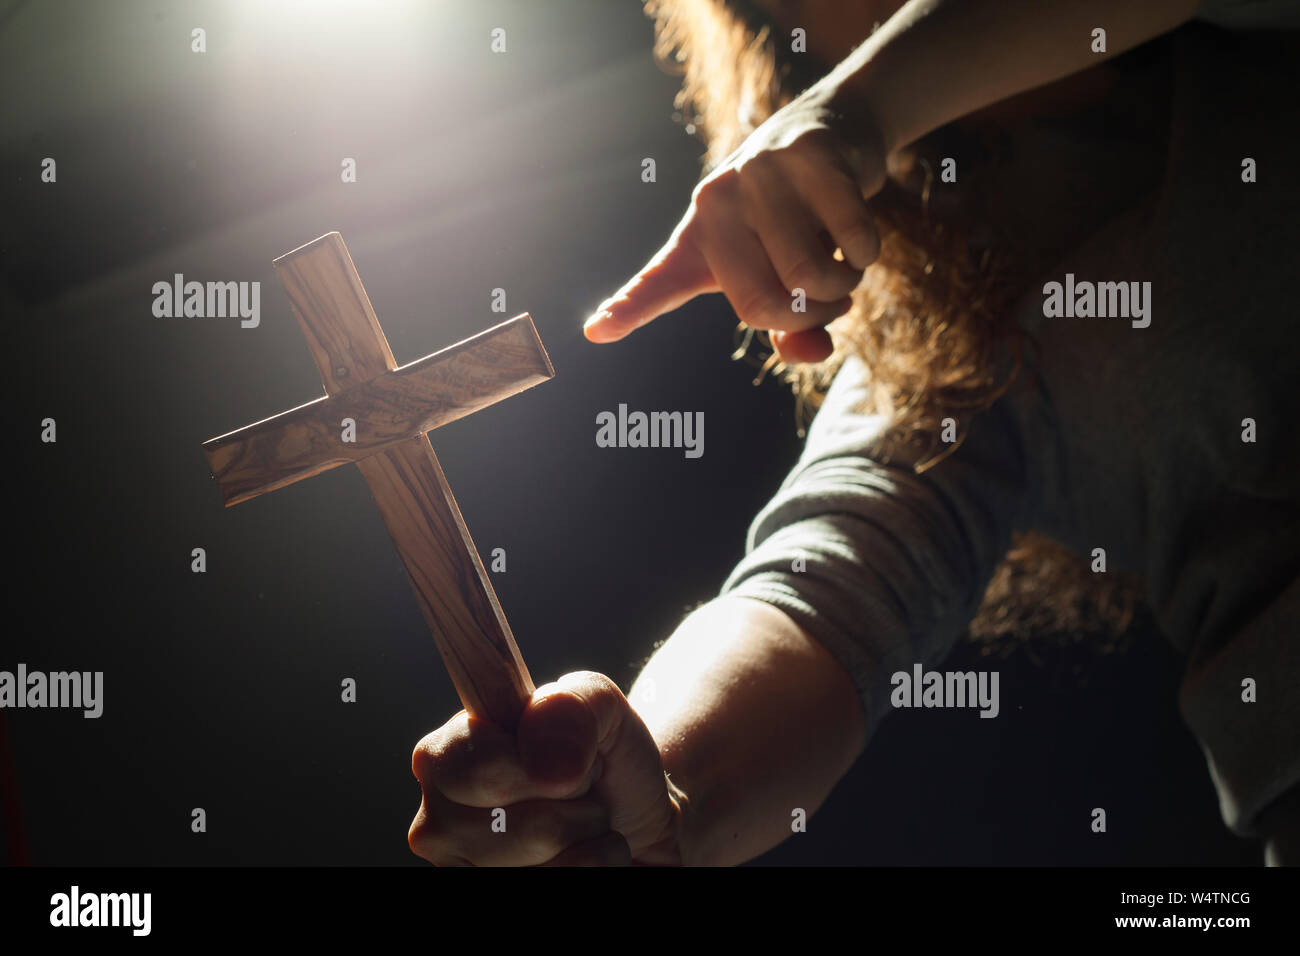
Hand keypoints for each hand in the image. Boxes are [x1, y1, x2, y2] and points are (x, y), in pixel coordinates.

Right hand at [408, 671, 686, 865]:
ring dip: (590, 837)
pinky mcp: (492, 897)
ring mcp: (461, 871)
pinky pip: (570, 884)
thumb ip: (571, 706)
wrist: (636, 816)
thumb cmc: (601, 758)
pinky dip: (600, 864)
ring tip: (582, 822)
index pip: (486, 767)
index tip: (562, 755)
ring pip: (551, 865)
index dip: (547, 761)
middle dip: (575, 803)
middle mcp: (435, 824)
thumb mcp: (596, 705)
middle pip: (527, 826)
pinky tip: (586, 853)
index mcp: (440, 758)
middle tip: (576, 790)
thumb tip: (550, 768)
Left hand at [583, 89, 885, 363]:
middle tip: (829, 302)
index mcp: (698, 239)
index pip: (659, 280)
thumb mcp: (787, 276)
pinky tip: (859, 236)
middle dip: (809, 317)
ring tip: (846, 269)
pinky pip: (852, 237)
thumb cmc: (799, 221)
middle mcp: (716, 203)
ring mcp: (759, 173)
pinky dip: (867, 252)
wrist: (835, 133)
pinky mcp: (807, 154)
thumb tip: (810, 352)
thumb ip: (793, 326)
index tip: (597, 332)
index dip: (630, 309)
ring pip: (811, 273)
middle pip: (762, 302)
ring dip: (845, 287)